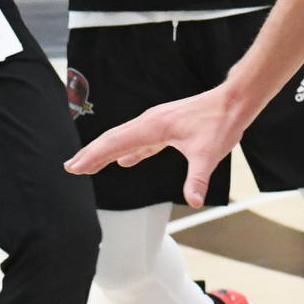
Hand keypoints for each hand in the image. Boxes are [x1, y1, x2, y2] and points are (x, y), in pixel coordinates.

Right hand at [65, 85, 248, 207]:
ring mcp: (157, 123)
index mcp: (153, 126)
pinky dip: (127, 150)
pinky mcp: (166, 126)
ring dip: (106, 151)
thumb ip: (198, 179)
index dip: (93, 156)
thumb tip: (193, 201)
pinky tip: (125, 161)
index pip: (115, 143)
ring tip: (89, 164)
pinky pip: (139, 140)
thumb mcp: (209, 154)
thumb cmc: (220, 123)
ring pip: (124, 138)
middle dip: (91, 153)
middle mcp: (150, 122)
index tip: (75, 167)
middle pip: (113, 139)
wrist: (233, 102)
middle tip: (70, 168)